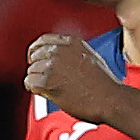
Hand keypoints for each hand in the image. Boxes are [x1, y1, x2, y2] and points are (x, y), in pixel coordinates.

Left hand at [23, 33, 139, 135]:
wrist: (110, 99)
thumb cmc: (104, 84)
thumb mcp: (90, 56)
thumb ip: (73, 52)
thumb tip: (59, 57)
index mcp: (71, 42)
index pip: (43, 40)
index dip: (36, 50)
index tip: (34, 58)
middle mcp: (60, 50)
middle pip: (35, 55)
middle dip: (37, 67)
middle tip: (43, 79)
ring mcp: (53, 65)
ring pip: (32, 70)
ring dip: (37, 80)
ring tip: (51, 88)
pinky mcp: (47, 82)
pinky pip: (29, 83)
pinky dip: (34, 89)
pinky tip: (45, 93)